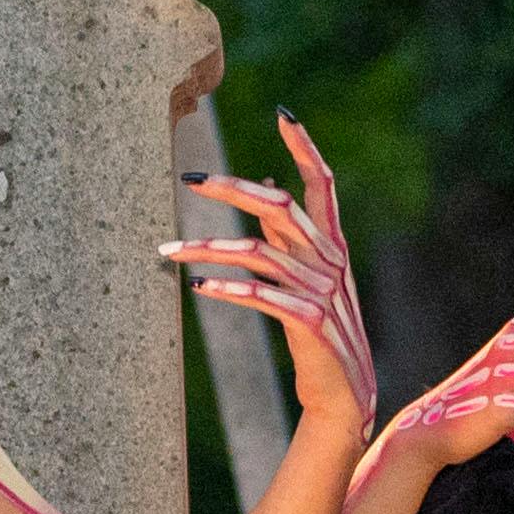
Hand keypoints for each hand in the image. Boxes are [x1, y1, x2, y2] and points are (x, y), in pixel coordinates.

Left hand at [161, 112, 383, 440]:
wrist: (346, 399)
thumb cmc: (321, 338)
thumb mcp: (311, 280)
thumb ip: (289, 237)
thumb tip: (268, 186)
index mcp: (332, 246)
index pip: (324, 184)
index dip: (305, 148)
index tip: (284, 114)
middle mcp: (330, 261)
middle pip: (278, 207)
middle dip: (231, 189)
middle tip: (188, 181)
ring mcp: (322, 291)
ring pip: (258, 253)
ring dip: (208, 249)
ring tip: (168, 252)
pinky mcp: (310, 321)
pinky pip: (261, 297)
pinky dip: (227, 290)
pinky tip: (198, 289)